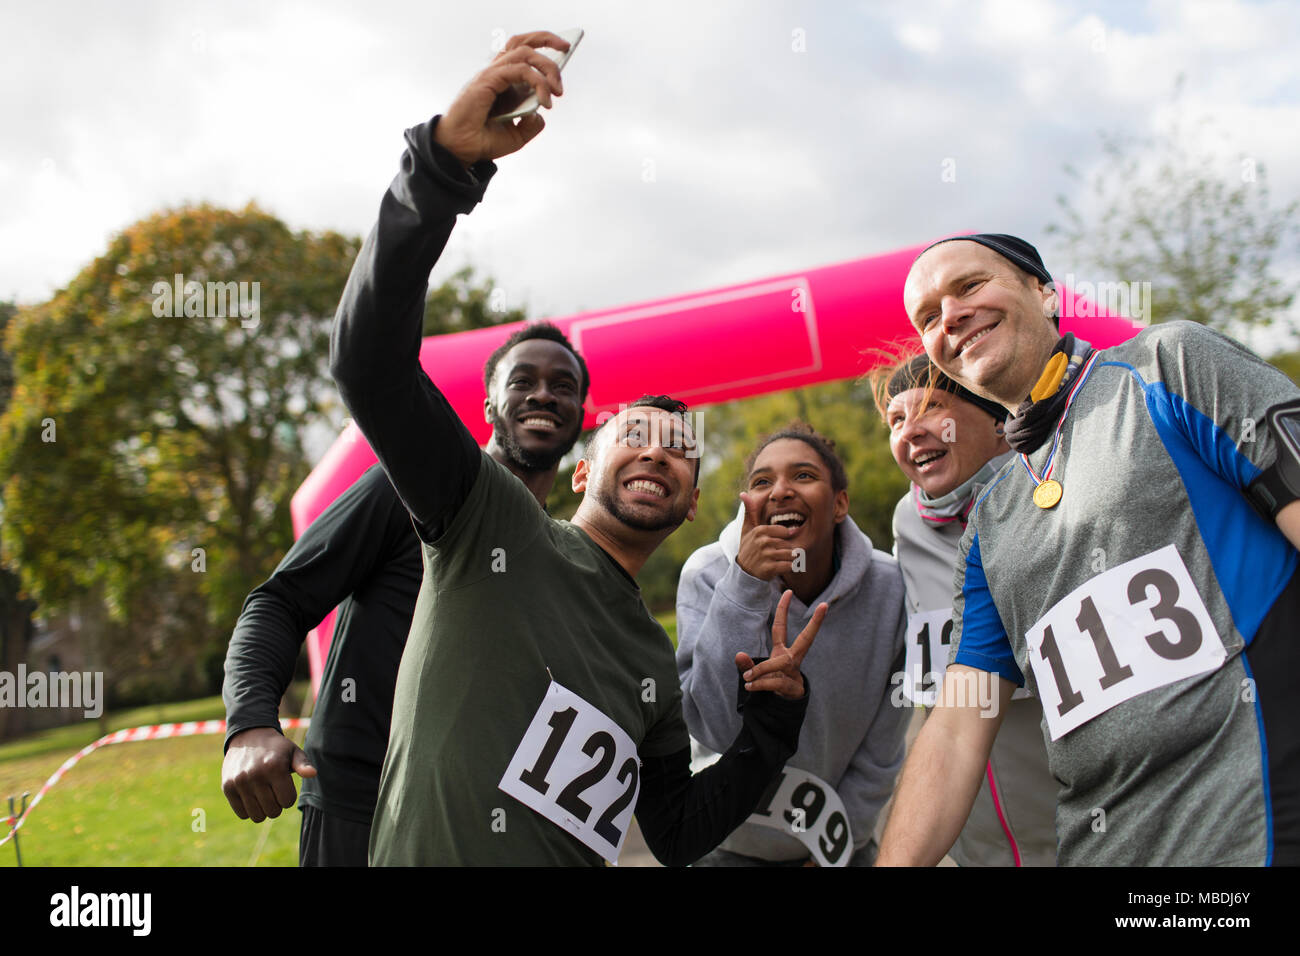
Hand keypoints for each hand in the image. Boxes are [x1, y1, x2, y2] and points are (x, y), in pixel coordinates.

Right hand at [221, 727, 315, 822]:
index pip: (287, 801)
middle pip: (273, 812)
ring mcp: (239, 782)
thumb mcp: (293, 751)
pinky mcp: (227, 787)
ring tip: (263, 794)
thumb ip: (303, 764)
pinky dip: (249, 809)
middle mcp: (255, 775)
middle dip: (277, 804)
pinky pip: (242, 814)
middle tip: (274, 791)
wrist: (248, 736)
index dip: (288, 797)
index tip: (285, 786)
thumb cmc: (276, 748)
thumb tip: (312, 773)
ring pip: (257, 816)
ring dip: (263, 809)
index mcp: (274, 767)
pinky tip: (251, 795)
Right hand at [433, 30, 569, 165]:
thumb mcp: (517, 136)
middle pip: (522, 42)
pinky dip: (537, 82)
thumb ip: (531, 124)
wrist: (461, 150)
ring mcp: (491, 74)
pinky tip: (545, 100)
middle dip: (548, 40)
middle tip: (566, 49)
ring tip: (557, 90)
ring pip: (524, 52)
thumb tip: (541, 112)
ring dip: (547, 66)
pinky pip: (519, 70)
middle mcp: (497, 73)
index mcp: (502, 81)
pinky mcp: (488, 80)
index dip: (543, 45)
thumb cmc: (483, 141)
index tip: (564, 50)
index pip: (522, 51)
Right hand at [735, 491, 797, 580]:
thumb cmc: (748, 546)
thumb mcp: (747, 529)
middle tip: (778, 554)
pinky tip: (780, 567)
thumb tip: (743, 493)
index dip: (784, 538)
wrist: (743, 571)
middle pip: (788, 544)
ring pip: (791, 555)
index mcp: (760, 531)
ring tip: (779, 560)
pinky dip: (788, 568)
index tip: (777, 543)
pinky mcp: (769, 569)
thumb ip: (750, 511)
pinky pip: (789, 566)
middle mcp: (763, 542)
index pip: (785, 532)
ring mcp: (766, 555)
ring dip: (788, 559)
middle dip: (787, 549)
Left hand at [736, 590, 825, 699]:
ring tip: (747, 679)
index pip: (781, 627)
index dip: (783, 609)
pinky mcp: (793, 687)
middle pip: (806, 639)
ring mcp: (794, 672)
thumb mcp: (756, 673)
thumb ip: (746, 665)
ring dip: (761, 669)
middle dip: (815, 624)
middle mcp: (792, 659)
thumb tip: (738, 655)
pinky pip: (776, 682)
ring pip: (781, 664)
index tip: (788, 591)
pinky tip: (750, 687)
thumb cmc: (772, 683)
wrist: (784, 705)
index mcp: (782, 651)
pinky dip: (761, 684)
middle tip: (825, 605)